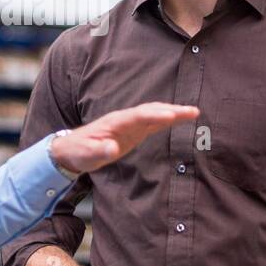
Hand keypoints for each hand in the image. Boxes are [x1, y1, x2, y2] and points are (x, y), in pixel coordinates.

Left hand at [49, 102, 199, 174]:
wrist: (72, 149)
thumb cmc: (78, 151)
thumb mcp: (85, 155)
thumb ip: (99, 151)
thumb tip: (112, 149)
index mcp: (114, 122)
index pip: (138, 116)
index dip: (155, 115)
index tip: (171, 115)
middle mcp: (124, 119)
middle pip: (151, 110)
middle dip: (171, 110)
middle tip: (192, 111)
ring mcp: (129, 123)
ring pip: (154, 113)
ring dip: (173, 112)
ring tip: (193, 112)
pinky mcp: (133, 131)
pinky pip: (153, 122)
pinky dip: (167, 119)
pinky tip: (179, 118)